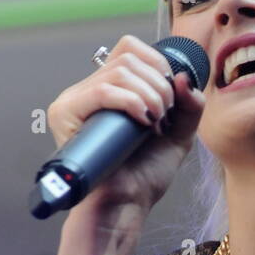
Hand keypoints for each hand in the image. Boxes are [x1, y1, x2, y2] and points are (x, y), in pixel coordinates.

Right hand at [47, 33, 205, 218]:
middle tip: (163, 118)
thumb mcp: (178, 135)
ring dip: (149, 95)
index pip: (129, 49)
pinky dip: (132, 102)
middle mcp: (88, 90)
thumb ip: (188, 105)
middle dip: (159, 85)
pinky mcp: (66, 113)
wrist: (125, 204)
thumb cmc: (144, 176)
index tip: (170, 100)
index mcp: (109, 90)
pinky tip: (143, 122)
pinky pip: (103, 90)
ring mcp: (74, 100)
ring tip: (154, 124)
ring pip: (119, 71)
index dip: (157, 65)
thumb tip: (183, 76)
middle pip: (128, 58)